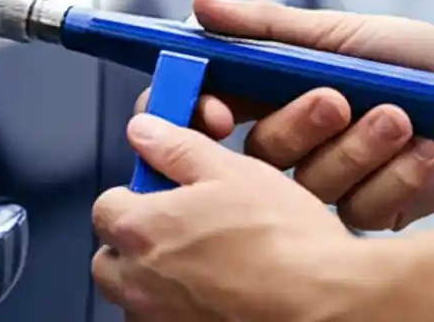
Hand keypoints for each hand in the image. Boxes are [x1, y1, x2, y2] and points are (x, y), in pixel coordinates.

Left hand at [92, 114, 366, 321]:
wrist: (328, 307)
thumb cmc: (285, 241)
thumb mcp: (234, 172)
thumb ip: (177, 149)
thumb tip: (143, 131)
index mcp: (141, 230)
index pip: (105, 208)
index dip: (133, 198)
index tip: (162, 196)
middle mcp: (138, 283)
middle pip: (110, 262)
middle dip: (135, 247)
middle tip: (181, 236)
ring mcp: (158, 321)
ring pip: (135, 300)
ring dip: (156, 285)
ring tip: (207, 271)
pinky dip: (179, 313)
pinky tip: (219, 299)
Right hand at [141, 0, 433, 230]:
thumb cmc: (406, 54)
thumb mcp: (330, 32)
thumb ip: (262, 25)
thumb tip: (200, 3)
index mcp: (268, 95)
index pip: (203, 113)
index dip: (195, 118)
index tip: (214, 114)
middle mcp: (289, 143)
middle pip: (256, 154)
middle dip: (298, 126)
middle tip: (337, 99)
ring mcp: (323, 183)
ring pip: (307, 184)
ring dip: (357, 147)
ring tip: (399, 117)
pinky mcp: (363, 212)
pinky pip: (356, 208)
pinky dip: (393, 175)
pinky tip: (420, 152)